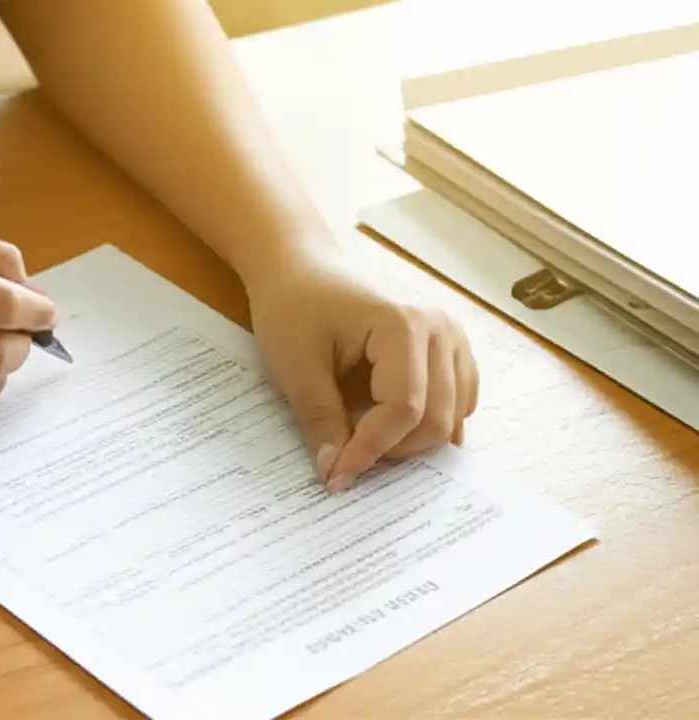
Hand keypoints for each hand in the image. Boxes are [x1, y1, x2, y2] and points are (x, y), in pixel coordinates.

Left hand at [248, 247, 479, 492]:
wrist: (300, 264)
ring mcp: (452, 334)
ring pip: (453, 414)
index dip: (371, 451)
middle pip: (437, 418)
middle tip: (347, 462)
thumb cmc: (292, 306)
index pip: (404, 410)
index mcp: (404, 325)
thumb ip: (321, 420)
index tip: (337, 477)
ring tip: (364, 441)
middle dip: (393, 451)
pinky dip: (429, 421)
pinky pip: (457, 397)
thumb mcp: (295, 366)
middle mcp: (441, 328)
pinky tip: (390, 428)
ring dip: (412, 440)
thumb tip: (335, 471)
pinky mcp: (450, 343)